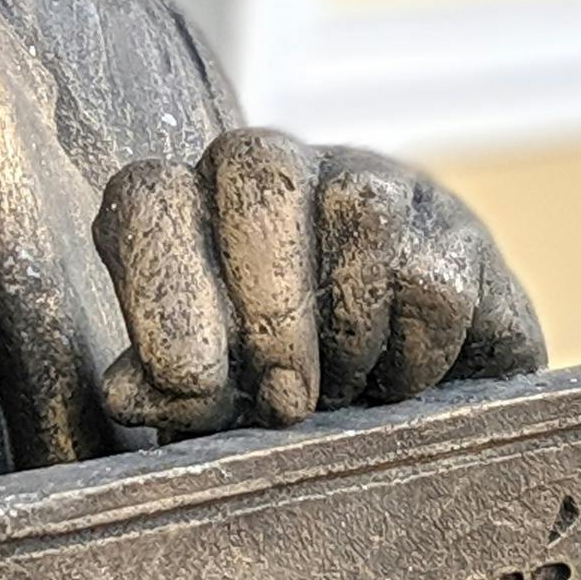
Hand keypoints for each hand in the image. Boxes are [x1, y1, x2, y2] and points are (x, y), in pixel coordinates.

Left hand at [95, 131, 544, 439]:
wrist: (416, 414)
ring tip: (343, 393)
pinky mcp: (453, 230)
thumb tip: (127, 392)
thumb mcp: (217, 408)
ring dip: (349, 329)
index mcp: (192, 210)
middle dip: (269, 301)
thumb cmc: (285, 400)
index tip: (191, 384)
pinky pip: (434, 277)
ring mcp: (372, 186)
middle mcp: (275, 176)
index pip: (148, 195)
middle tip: (284, 403)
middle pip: (257, 165)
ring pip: (362, 206)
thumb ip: (171, 395)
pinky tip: (399, 384)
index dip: (161, 283)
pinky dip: (415, 354)